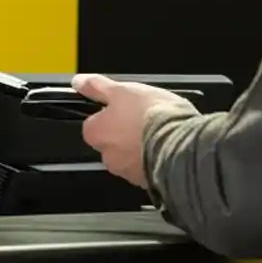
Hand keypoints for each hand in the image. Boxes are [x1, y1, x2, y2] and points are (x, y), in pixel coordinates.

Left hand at [74, 74, 195, 188]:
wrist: (182, 146)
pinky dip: (154, 156)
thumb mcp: (122, 90)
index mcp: (96, 133)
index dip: (109, 112)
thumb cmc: (152, 117)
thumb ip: (97, 86)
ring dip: (141, 144)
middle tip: (144, 115)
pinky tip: (167, 143)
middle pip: (111, 140)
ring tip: (159, 129)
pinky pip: (147, 166)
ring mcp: (127, 171)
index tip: (123, 105)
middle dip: (125, 130)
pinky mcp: (148, 181)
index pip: (93, 122)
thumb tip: (79, 82)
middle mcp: (107, 156)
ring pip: (130, 154)